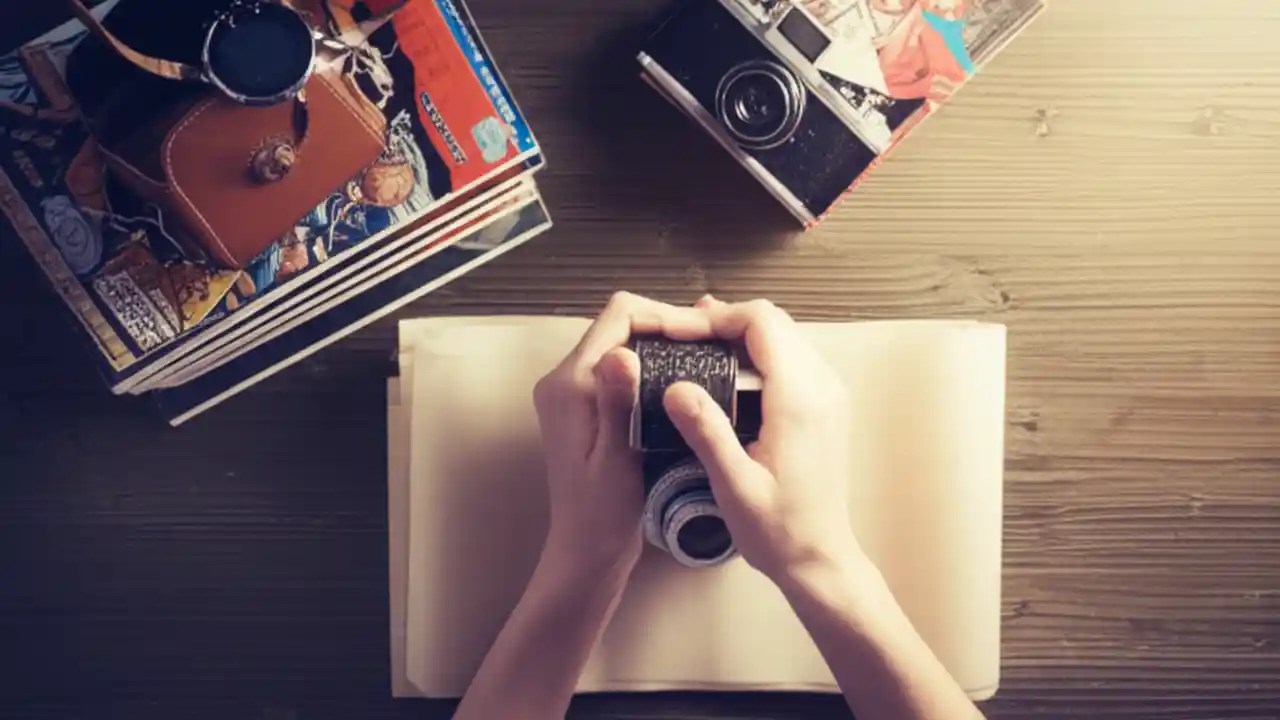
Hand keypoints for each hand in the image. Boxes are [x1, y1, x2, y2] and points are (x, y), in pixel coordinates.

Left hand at [532, 292, 716, 572]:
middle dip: (666, 326)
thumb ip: (617, 404)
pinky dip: (653, 366)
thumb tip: (622, 354)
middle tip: (710, 344)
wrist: (587, 551)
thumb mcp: (615, 459)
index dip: (662, 315)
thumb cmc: (601, 515)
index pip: (618, 316)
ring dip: (661, 345)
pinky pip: (622, 368)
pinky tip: (682, 382)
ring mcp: (576, 392)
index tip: (699, 333)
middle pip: (621, 324)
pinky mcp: (589, 407)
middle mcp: (566, 380)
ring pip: (624, 343)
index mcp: (569, 385)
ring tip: (703, 358)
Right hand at [662, 298, 860, 582]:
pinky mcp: (825, 404)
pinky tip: (722, 369)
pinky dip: (754, 352)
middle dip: (722, 320)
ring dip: (737, 333)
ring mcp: (828, 393)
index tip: (677, 330)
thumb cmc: (777, 529)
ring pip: (781, 335)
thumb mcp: (733, 484)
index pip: (760, 323)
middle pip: (771, 321)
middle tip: (677, 333)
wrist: (819, 557)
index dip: (715, 317)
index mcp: (800, 400)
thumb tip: (675, 387)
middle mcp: (822, 386)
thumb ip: (706, 431)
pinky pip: (790, 357)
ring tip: (692, 344)